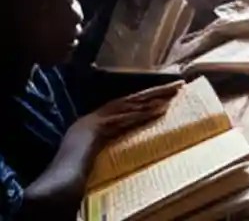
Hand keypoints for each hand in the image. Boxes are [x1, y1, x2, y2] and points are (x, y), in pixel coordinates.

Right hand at [67, 82, 181, 151]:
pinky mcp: (102, 128)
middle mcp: (101, 113)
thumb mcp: (101, 145)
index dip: (150, 95)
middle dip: (158, 90)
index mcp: (102, 116)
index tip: (170, 90)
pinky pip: (127, 119)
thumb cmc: (79, 162)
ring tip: (174, 91)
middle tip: (180, 84)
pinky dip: (143, 114)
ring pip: (133, 104)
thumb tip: (136, 128)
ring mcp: (101, 119)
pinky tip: (160, 109)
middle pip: (135, 98)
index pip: (130, 102)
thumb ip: (116, 135)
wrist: (62, 170)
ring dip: (154, 97)